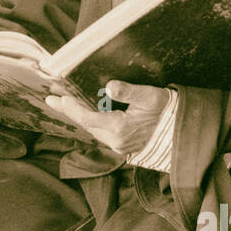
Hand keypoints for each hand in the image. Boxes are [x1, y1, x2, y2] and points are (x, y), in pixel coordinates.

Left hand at [44, 79, 171, 154]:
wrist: (180, 131)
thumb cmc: (167, 111)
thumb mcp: (151, 96)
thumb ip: (129, 91)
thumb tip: (109, 86)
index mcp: (120, 128)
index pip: (88, 119)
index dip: (72, 108)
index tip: (60, 98)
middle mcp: (115, 140)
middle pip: (85, 125)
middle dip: (68, 111)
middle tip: (50, 99)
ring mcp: (117, 145)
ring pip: (91, 129)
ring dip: (76, 115)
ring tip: (61, 103)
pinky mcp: (120, 144)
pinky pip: (99, 131)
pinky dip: (88, 120)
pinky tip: (81, 111)